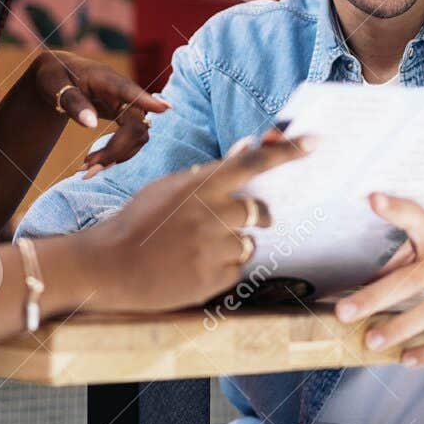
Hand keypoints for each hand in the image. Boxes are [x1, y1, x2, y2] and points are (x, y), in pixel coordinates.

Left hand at [30, 50, 169, 175]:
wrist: (58, 75)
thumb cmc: (54, 76)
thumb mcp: (53, 85)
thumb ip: (71, 102)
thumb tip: (91, 124)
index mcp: (106, 79)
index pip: (130, 91)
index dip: (147, 101)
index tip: (165, 108)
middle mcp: (122, 92)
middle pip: (136, 124)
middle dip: (117, 150)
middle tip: (87, 169)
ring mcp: (126, 105)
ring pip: (137, 136)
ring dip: (116, 156)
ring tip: (85, 169)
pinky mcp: (125, 117)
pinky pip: (130, 139)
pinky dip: (115, 155)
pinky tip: (93, 164)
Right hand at [80, 129, 311, 312]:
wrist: (107, 266)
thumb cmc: (136, 222)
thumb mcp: (168, 188)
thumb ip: (209, 171)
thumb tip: (247, 146)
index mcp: (199, 185)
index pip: (254, 163)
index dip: (288, 152)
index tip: (316, 142)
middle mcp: (210, 215)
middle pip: (258, 211)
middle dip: (256, 215)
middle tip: (236, 221)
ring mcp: (212, 250)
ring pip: (248, 244)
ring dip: (233, 245)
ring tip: (198, 249)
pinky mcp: (210, 281)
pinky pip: (235, 271)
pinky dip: (221, 269)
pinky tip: (192, 267)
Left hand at [334, 193, 423, 365]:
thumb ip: (409, 255)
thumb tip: (371, 281)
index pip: (415, 217)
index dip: (394, 208)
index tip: (374, 199)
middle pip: (412, 279)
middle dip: (375, 297)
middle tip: (344, 313)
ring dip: (400, 329)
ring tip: (371, 342)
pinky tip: (408, 359)